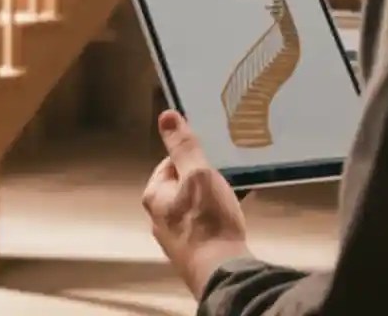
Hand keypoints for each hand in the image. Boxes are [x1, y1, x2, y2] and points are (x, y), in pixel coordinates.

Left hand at [143, 110, 252, 298]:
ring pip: (194, 205)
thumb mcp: (198, 174)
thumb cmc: (208, 220)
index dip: (192, 157)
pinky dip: (217, 217)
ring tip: (232, 197)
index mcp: (155, 195)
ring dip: (212, 198)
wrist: (221, 272)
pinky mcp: (193, 249)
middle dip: (204, 178)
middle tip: (225, 178)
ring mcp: (175, 235)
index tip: (212, 159)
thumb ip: (184, 146)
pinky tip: (232, 218)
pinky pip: (204, 223)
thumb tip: (166, 116)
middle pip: (182, 184)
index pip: (169, 162)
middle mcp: (159, 216)